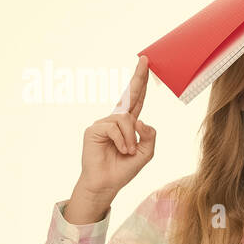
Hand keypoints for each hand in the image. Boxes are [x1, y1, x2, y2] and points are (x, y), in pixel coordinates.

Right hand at [76, 55, 156, 200]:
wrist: (106, 183)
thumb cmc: (124, 168)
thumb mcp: (145, 153)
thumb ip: (149, 136)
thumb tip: (140, 120)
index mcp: (129, 124)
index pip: (137, 99)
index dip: (141, 82)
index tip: (146, 63)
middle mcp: (116, 120)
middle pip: (130, 96)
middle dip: (138, 78)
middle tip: (145, 59)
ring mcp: (104, 123)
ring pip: (126, 120)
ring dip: (131, 139)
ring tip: (127, 152)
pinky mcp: (94, 129)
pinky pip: (115, 128)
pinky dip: (122, 141)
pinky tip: (120, 150)